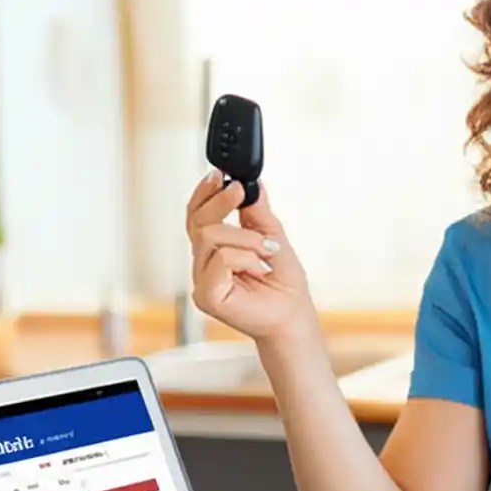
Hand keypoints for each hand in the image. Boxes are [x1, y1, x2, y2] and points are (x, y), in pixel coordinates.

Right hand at [185, 170, 314, 340]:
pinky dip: (245, 257)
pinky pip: (220, 259)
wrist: (293, 315)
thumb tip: (253, 185)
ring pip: (209, 236)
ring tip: (266, 251)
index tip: (220, 175)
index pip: (196, 215)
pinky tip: (259, 269)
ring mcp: (202, 281)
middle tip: (240, 193)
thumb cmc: (283, 284)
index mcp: (215, 250)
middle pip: (197, 221)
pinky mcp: (207, 296)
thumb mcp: (273, 237)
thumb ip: (258, 212)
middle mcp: (204, 264)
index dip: (204, 193)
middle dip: (221, 202)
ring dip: (245, 238)